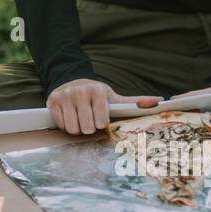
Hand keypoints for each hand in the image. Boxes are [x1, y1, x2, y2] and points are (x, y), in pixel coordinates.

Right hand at [47, 79, 162, 134]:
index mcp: (97, 91)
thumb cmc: (96, 95)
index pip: (101, 121)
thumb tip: (159, 101)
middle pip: (87, 127)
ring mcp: (64, 96)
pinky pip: (60, 124)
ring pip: (72, 128)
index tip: (101, 120)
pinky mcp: (52, 102)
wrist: (72, 82)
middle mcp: (80, 91)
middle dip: (89, 128)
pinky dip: (65, 125)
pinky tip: (69, 117)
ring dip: (77, 129)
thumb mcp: (114, 97)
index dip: (101, 124)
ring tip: (80, 119)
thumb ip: (134, 101)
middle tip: (89, 120)